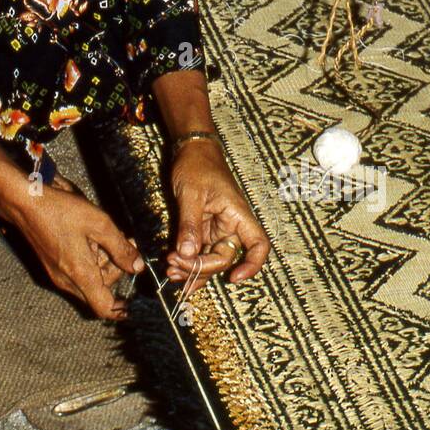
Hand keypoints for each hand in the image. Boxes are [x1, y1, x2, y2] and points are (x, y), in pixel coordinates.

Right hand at [3, 170, 144, 320]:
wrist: (25, 203)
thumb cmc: (60, 211)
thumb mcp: (99, 223)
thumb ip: (121, 247)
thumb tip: (138, 266)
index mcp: (81, 275)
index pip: (104, 308)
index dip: (122, 309)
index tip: (134, 299)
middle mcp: (67, 281)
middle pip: (100, 290)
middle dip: (116, 270)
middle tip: (125, 243)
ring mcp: (57, 275)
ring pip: (90, 280)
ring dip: (103, 263)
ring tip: (105, 235)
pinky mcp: (52, 267)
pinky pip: (77, 273)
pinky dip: (89, 260)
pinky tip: (90, 238)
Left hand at [166, 139, 269, 290]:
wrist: (190, 150)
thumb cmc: (197, 165)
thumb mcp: (191, 194)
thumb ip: (189, 224)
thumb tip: (187, 254)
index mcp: (238, 215)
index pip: (258, 245)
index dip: (252, 265)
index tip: (233, 278)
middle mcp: (231, 226)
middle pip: (225, 259)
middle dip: (201, 267)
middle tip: (174, 264)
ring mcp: (217, 230)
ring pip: (210, 259)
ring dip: (192, 269)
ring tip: (170, 271)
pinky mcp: (204, 230)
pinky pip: (200, 252)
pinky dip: (188, 263)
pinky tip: (174, 271)